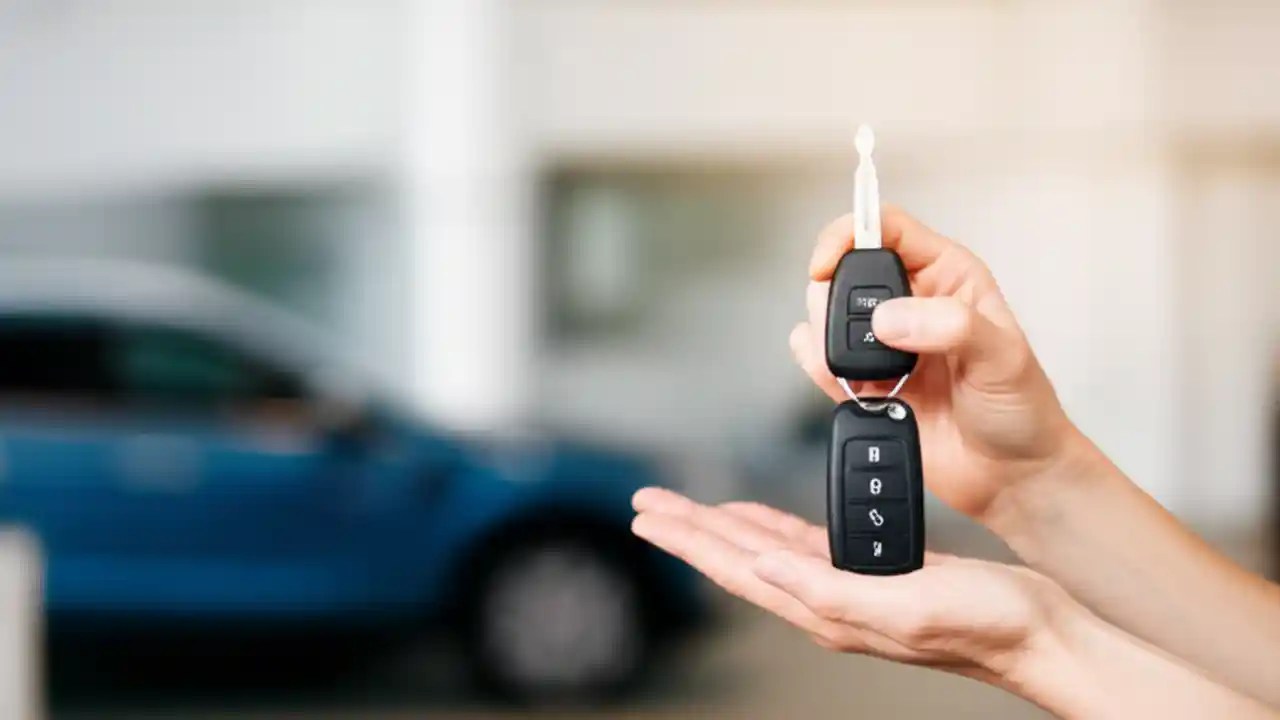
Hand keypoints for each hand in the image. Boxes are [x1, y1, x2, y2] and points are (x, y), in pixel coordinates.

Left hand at [632, 488, 1071, 686]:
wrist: (1037, 632)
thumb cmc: (983, 624)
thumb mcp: (904, 605)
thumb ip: (828, 590)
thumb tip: (763, 566)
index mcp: (824, 610)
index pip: (735, 570)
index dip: (687, 541)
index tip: (647, 516)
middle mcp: (825, 602)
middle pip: (736, 558)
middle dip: (688, 529)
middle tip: (647, 503)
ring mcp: (845, 588)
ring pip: (763, 549)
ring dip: (721, 527)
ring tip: (686, 510)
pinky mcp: (870, 572)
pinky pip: (802, 544)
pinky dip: (771, 526)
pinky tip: (758, 519)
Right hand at [793, 206, 1079, 518]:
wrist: (1011, 477)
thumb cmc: (1023, 411)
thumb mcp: (1003, 356)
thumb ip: (950, 326)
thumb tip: (888, 318)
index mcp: (947, 276)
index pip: (886, 228)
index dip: (849, 234)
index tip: (826, 263)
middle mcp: (911, 303)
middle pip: (844, 269)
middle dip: (832, 294)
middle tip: (856, 331)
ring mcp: (884, 344)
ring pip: (824, 315)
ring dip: (826, 337)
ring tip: (864, 366)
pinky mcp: (864, 382)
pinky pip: (820, 362)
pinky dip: (818, 368)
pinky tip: (846, 383)